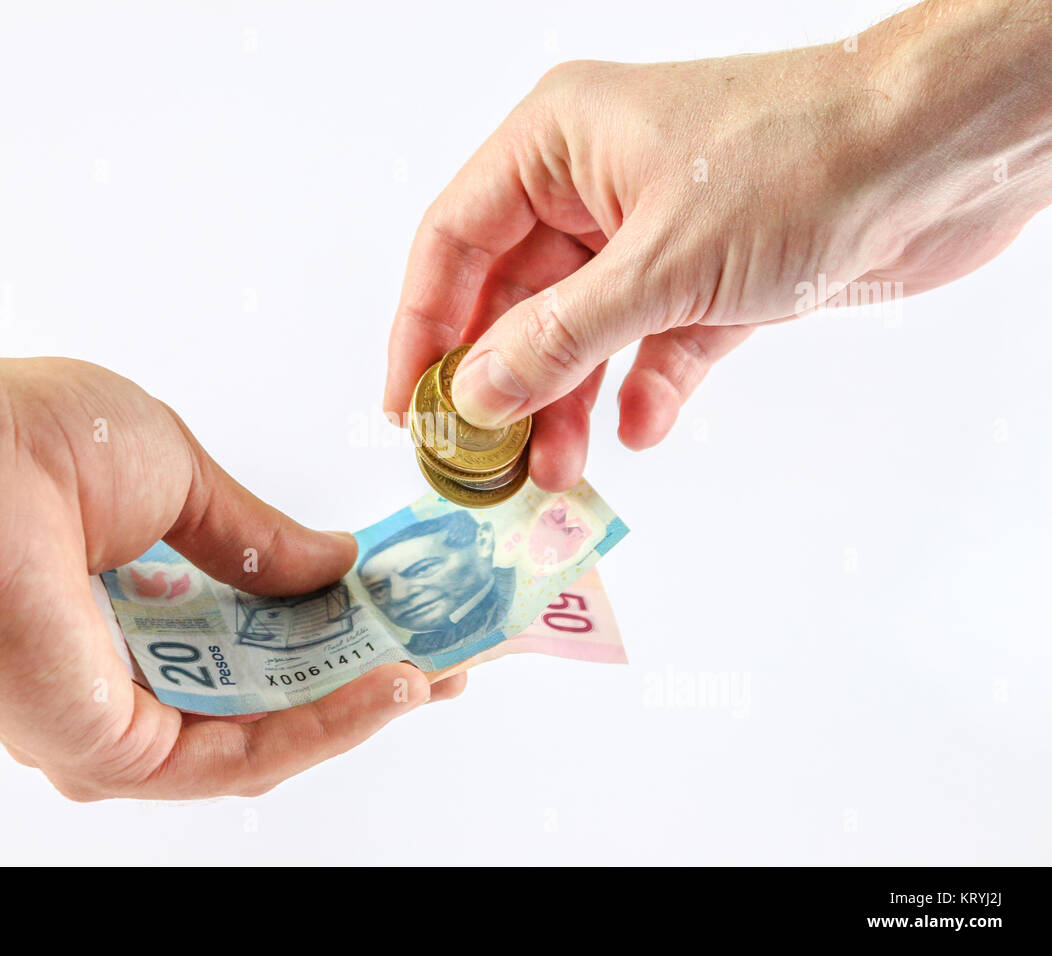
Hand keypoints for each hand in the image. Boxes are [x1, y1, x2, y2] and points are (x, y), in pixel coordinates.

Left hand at [0, 261, 463, 799]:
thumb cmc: (36, 446)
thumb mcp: (183, 478)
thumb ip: (258, 536)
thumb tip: (336, 563)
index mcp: (127, 609)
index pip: (249, 636)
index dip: (332, 627)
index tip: (404, 609)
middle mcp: (121, 678)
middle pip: (267, 694)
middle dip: (361, 674)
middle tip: (443, 652)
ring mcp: (116, 724)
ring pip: (266, 737)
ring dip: (360, 704)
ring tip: (441, 669)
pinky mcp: (115, 754)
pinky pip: (245, 755)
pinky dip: (328, 725)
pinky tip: (394, 686)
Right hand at [384, 0, 1051, 488]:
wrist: (945, 153)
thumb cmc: (804, 160)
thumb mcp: (659, 263)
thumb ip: (558, 337)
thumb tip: (475, 395)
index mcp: (559, 144)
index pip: (455, 242)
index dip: (422, 328)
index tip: (410, 409)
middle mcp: (596, 185)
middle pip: (514, 298)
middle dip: (502, 384)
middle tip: (485, 462)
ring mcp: (655, 232)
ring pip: (583, 331)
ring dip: (568, 402)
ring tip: (556, 472)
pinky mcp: (714, 276)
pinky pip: (657, 342)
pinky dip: (647, 387)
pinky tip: (645, 427)